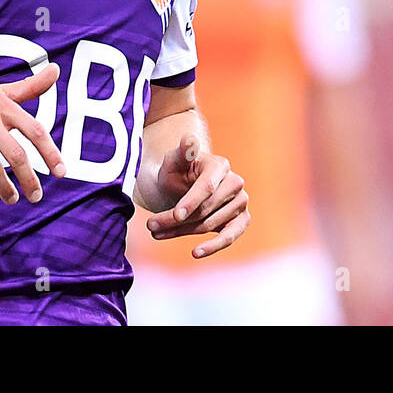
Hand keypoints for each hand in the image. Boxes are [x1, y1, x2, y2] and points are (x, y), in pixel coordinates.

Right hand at [0, 63, 64, 206]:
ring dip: (6, 188)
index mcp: (2, 104)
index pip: (35, 130)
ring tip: (13, 199)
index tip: (61, 173)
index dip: (50, 153)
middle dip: (30, 179)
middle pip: (16, 154)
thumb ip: (29, 87)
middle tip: (36, 196)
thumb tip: (56, 69)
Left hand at [145, 134, 249, 258]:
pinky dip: (213, 246)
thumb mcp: (174, 160)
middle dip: (176, 220)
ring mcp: (240, 202)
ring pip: (210, 225)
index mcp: (220, 165)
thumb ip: (182, 152)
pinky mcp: (241, 220)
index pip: (207, 187)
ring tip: (157, 232)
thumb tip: (189, 139)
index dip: (191, 202)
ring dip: (182, 232)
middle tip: (151, 225)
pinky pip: (230, 237)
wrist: (184, 185)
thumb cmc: (178, 171)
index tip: (175, 215)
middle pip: (205, 209)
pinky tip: (195, 253)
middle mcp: (235, 183)